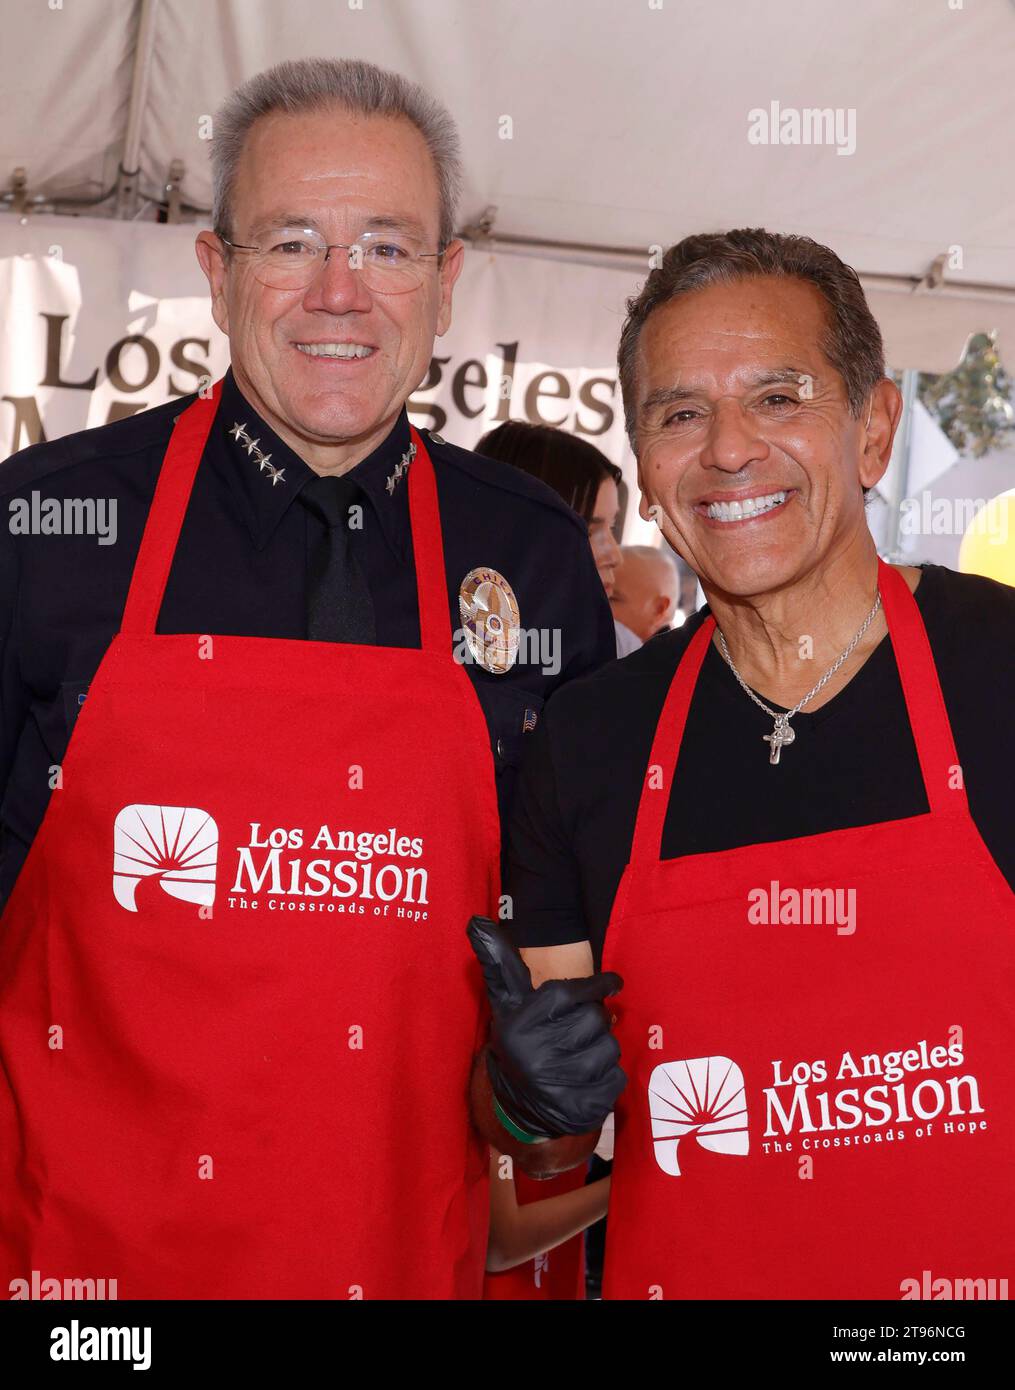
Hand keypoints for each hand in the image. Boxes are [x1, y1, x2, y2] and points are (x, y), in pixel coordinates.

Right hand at [467, 916, 625, 1138]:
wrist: (516, 1104)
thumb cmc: (520, 1038)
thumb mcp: (507, 1002)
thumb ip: (499, 962)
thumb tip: (477, 922)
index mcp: (521, 1023)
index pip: (569, 993)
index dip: (596, 985)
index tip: (613, 982)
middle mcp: (537, 1053)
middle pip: (595, 1019)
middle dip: (596, 1021)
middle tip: (583, 1029)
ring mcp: (560, 1083)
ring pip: (610, 1048)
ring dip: (603, 1049)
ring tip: (582, 1054)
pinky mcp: (582, 1108)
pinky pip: (616, 1078)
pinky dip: (609, 1076)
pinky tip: (587, 1078)